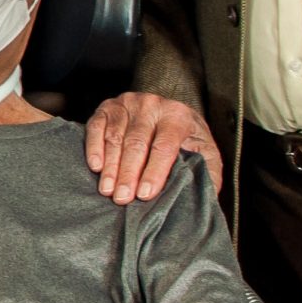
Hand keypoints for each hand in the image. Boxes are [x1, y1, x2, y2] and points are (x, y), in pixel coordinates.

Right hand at [84, 91, 217, 204]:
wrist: (170, 112)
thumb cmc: (186, 139)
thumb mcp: (205, 153)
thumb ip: (207, 173)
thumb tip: (206, 195)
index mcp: (178, 115)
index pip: (164, 145)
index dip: (154, 171)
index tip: (145, 194)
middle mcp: (152, 105)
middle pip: (137, 141)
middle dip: (128, 173)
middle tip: (122, 198)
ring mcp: (127, 103)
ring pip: (115, 136)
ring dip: (110, 165)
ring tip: (107, 189)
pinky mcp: (107, 107)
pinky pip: (96, 127)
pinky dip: (94, 147)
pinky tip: (96, 166)